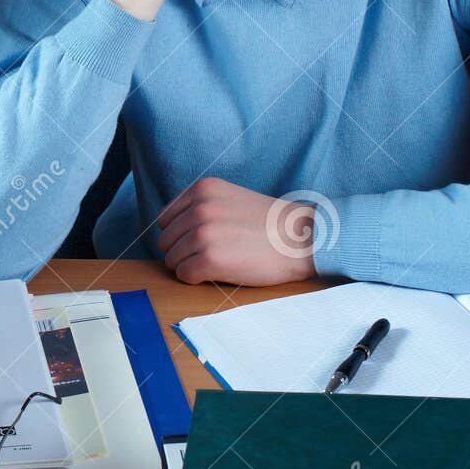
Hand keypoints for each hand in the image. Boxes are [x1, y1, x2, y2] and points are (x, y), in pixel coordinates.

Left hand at [156, 177, 319, 285]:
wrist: (304, 239)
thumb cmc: (270, 225)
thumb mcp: (230, 199)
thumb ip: (200, 207)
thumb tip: (169, 230)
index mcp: (203, 189)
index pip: (165, 219)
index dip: (180, 235)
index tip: (201, 242)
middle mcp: (199, 207)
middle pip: (166, 240)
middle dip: (182, 252)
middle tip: (212, 256)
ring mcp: (202, 233)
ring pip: (172, 260)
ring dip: (190, 267)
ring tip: (218, 264)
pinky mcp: (208, 258)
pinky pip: (184, 275)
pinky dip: (197, 279)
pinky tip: (220, 273)